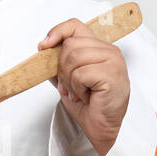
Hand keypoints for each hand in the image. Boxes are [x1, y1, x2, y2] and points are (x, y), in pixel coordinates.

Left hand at [37, 18, 129, 155]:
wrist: (103, 128)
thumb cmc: (90, 106)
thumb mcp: (69, 79)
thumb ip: (60, 62)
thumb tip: (43, 49)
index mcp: (99, 48)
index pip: (75, 26)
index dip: (57, 32)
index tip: (43, 46)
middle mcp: (109, 51)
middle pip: (70, 45)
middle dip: (62, 68)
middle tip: (70, 86)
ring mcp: (113, 61)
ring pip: (74, 58)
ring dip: (70, 80)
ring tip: (80, 93)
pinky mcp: (112, 74)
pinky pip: (80, 74)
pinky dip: (78, 89)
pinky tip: (87, 97)